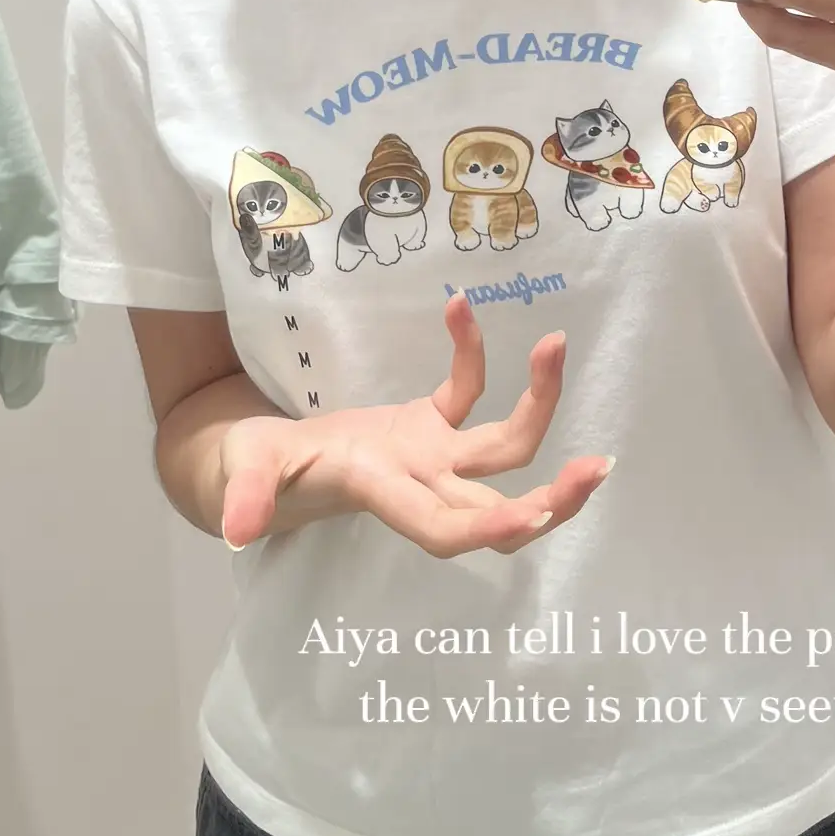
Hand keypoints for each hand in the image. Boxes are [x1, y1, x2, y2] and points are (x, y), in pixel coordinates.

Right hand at [217, 290, 611, 555]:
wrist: (258, 469)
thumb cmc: (251, 474)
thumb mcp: (241, 476)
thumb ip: (243, 495)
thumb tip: (236, 529)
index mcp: (382, 494)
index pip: (445, 528)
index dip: (491, 528)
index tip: (536, 516)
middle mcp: (420, 483)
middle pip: (500, 501)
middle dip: (553, 496)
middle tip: (598, 469)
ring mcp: (430, 456)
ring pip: (502, 447)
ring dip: (539, 403)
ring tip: (557, 343)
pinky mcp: (427, 426)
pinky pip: (463, 391)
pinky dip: (468, 351)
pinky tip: (457, 307)